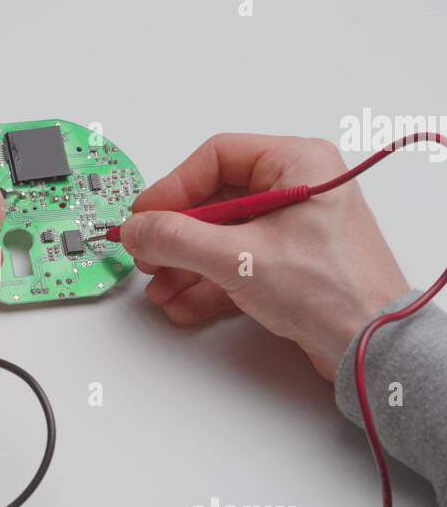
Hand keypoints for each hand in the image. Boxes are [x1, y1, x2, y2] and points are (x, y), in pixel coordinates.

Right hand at [120, 134, 409, 380]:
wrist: (369, 348)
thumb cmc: (328, 290)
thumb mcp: (237, 258)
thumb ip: (176, 239)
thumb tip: (136, 229)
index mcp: (297, 164)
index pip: (216, 158)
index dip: (172, 188)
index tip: (144, 217)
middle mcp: (296, 189)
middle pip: (214, 201)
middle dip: (176, 236)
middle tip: (147, 255)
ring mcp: (293, 229)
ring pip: (221, 237)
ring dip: (184, 264)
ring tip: (159, 288)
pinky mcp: (289, 265)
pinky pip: (235, 263)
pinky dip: (207, 282)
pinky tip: (183, 304)